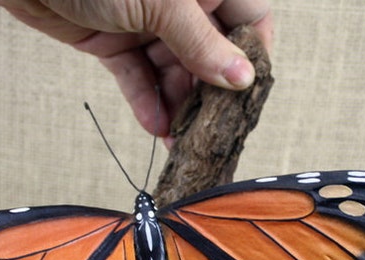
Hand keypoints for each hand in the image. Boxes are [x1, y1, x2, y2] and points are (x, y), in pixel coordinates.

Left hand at [0, 0, 271, 137]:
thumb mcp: (162, 3)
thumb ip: (202, 42)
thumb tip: (242, 79)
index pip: (249, 19)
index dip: (251, 56)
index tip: (248, 95)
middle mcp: (181, 2)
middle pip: (211, 52)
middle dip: (210, 93)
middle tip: (211, 131)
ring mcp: (146, 21)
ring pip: (174, 70)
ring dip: (178, 106)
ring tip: (181, 141)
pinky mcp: (113, 40)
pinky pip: (137, 75)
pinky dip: (145, 100)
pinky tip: (155, 126)